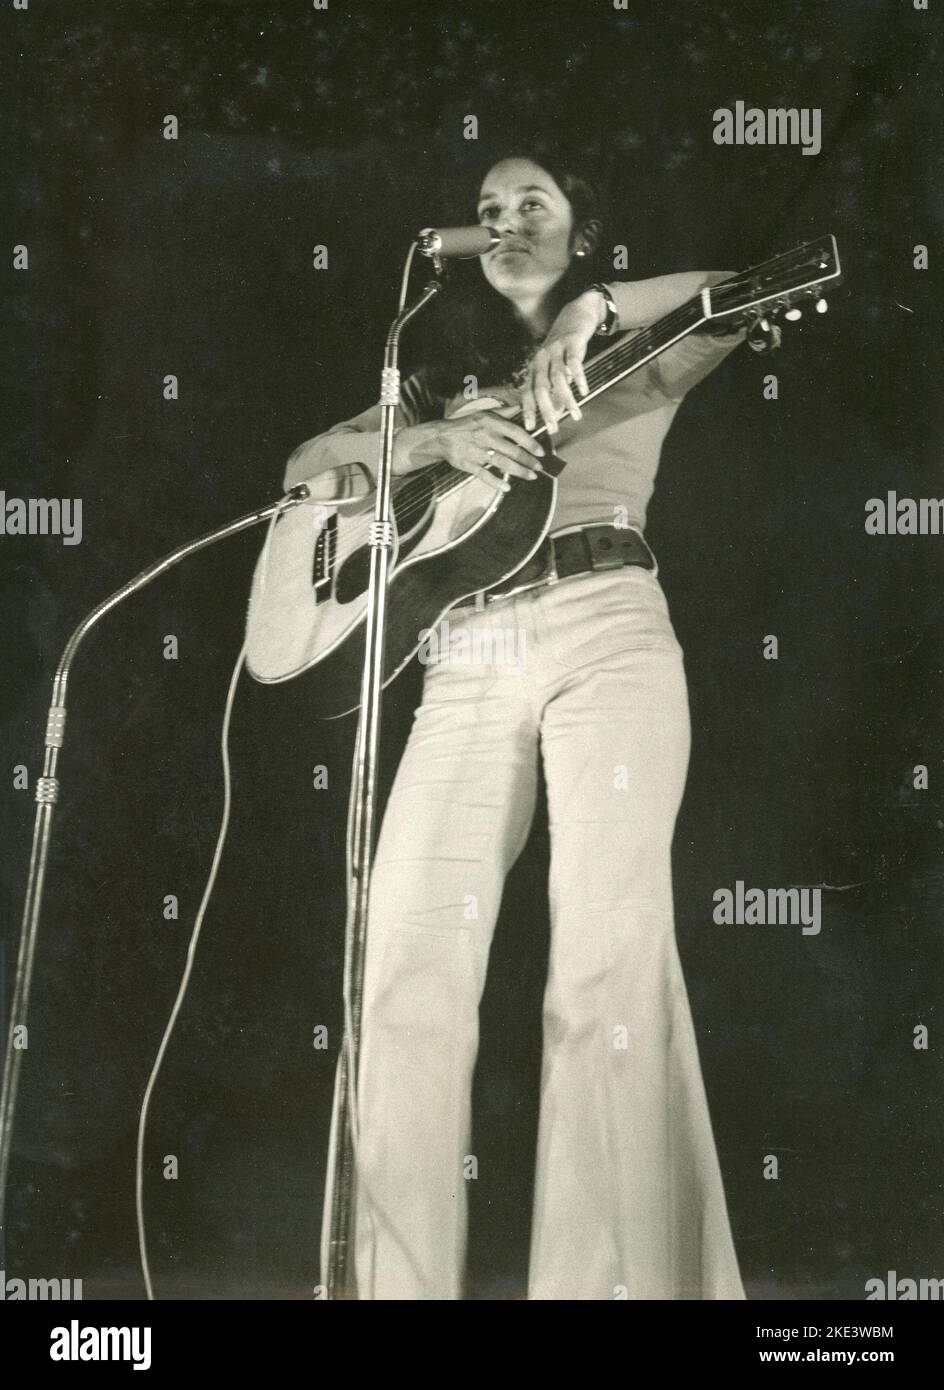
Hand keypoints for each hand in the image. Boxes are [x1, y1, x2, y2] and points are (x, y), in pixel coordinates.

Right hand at [393, 404, 545, 493]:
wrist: (442, 437)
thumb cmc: (466, 425)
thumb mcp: (484, 414)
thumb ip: (504, 413)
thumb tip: (521, 407)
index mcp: (491, 423)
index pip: (516, 433)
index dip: (530, 443)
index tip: (541, 452)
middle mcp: (485, 437)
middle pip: (512, 451)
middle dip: (529, 461)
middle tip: (539, 467)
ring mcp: (477, 452)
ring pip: (502, 464)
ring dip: (519, 472)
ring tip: (531, 476)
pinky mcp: (469, 464)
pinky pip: (485, 475)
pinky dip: (496, 482)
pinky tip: (507, 487)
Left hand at [520, 291, 602, 434]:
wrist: (577, 314)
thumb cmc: (565, 346)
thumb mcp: (556, 367)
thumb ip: (555, 388)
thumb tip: (557, 413)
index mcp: (534, 366)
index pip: (527, 391)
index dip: (529, 409)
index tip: (531, 427)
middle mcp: (541, 358)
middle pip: (541, 388)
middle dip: (546, 410)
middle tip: (553, 428)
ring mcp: (556, 350)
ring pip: (558, 379)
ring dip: (567, 399)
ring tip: (576, 415)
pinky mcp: (571, 343)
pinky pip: (573, 363)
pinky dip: (579, 378)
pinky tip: (584, 391)